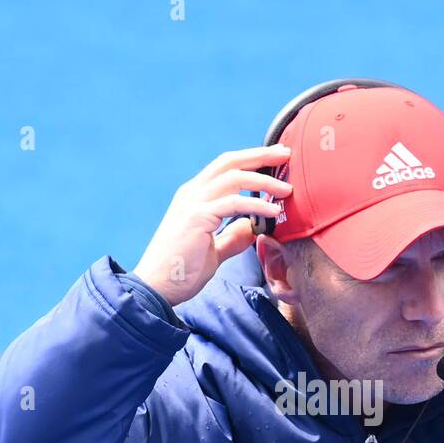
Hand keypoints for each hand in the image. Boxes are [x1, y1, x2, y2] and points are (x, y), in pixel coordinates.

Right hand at [132, 145, 293, 305]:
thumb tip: (253, 228)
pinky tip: (272, 212)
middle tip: (286, 153)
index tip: (276, 159)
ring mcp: (192, 204)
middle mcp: (191, 194)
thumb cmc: (181, 271)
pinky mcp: (197, 219)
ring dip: (264, 180)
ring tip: (287, 189)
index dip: (251, 160)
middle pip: (230, 162)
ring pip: (233, 177)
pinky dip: (255, 204)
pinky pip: (233, 204)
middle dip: (260, 155)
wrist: (156, 289)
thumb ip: (232, 237)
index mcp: (194, 197)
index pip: (225, 168)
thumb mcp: (214, 251)